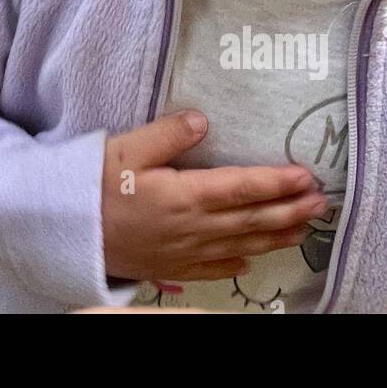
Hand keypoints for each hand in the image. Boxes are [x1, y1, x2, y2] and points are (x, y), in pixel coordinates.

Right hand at [101, 111, 328, 281]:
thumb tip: (204, 120)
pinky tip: (253, 257)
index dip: (277, 182)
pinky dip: (237, 262)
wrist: (64, 232)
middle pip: (251, 219)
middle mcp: (192, 227)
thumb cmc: (91, 184)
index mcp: (184, 195)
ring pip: (241, 244)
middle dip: (290, 210)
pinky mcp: (170, 265)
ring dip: (277, 235)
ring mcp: (184, 251)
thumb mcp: (126, 149)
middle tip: (322, 202)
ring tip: (305, 227)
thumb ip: (167, 134)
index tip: (306, 175)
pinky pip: (213, 267)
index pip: (242, 187)